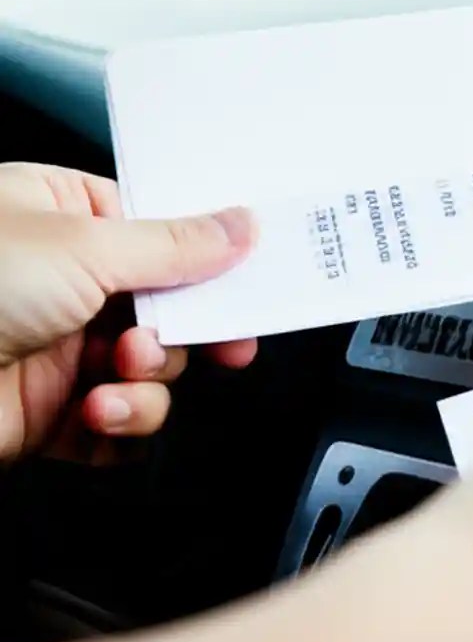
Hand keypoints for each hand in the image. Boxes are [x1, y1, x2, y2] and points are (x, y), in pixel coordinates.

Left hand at [0, 163, 257, 463]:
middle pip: (170, 306)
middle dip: (183, 332)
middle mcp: (63, 280)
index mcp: (61, 216)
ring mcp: (59, 347)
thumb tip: (238, 226)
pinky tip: (95, 415)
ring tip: (115, 377)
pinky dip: (122, 425)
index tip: (251, 280)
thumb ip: (174, 244)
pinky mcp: (53, 410)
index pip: (163, 230)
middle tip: (217, 343)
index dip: (211, 259)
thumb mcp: (81, 246)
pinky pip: (123, 422)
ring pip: (155, 370)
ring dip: (149, 382)